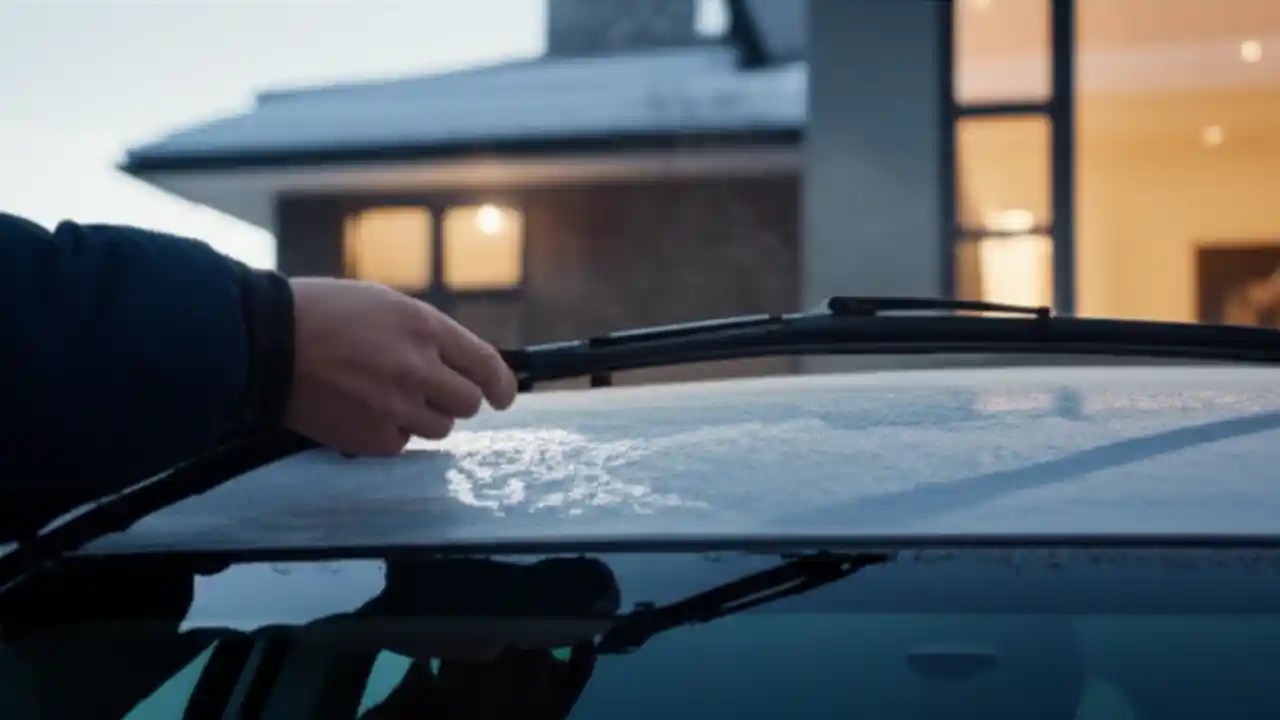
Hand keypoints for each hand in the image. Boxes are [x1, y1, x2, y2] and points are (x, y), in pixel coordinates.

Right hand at [284, 278, 516, 454]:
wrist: (266, 345)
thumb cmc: (321, 315)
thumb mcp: (385, 305)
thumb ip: (427, 334)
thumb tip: (459, 363)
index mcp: (425, 328)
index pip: (486, 365)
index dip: (501, 385)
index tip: (503, 397)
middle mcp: (418, 369)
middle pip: (467, 403)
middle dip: (454, 399)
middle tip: (428, 391)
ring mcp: (396, 407)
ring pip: (439, 428)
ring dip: (422, 417)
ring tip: (386, 397)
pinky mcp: (372, 438)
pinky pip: (401, 444)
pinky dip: (389, 433)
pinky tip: (362, 411)